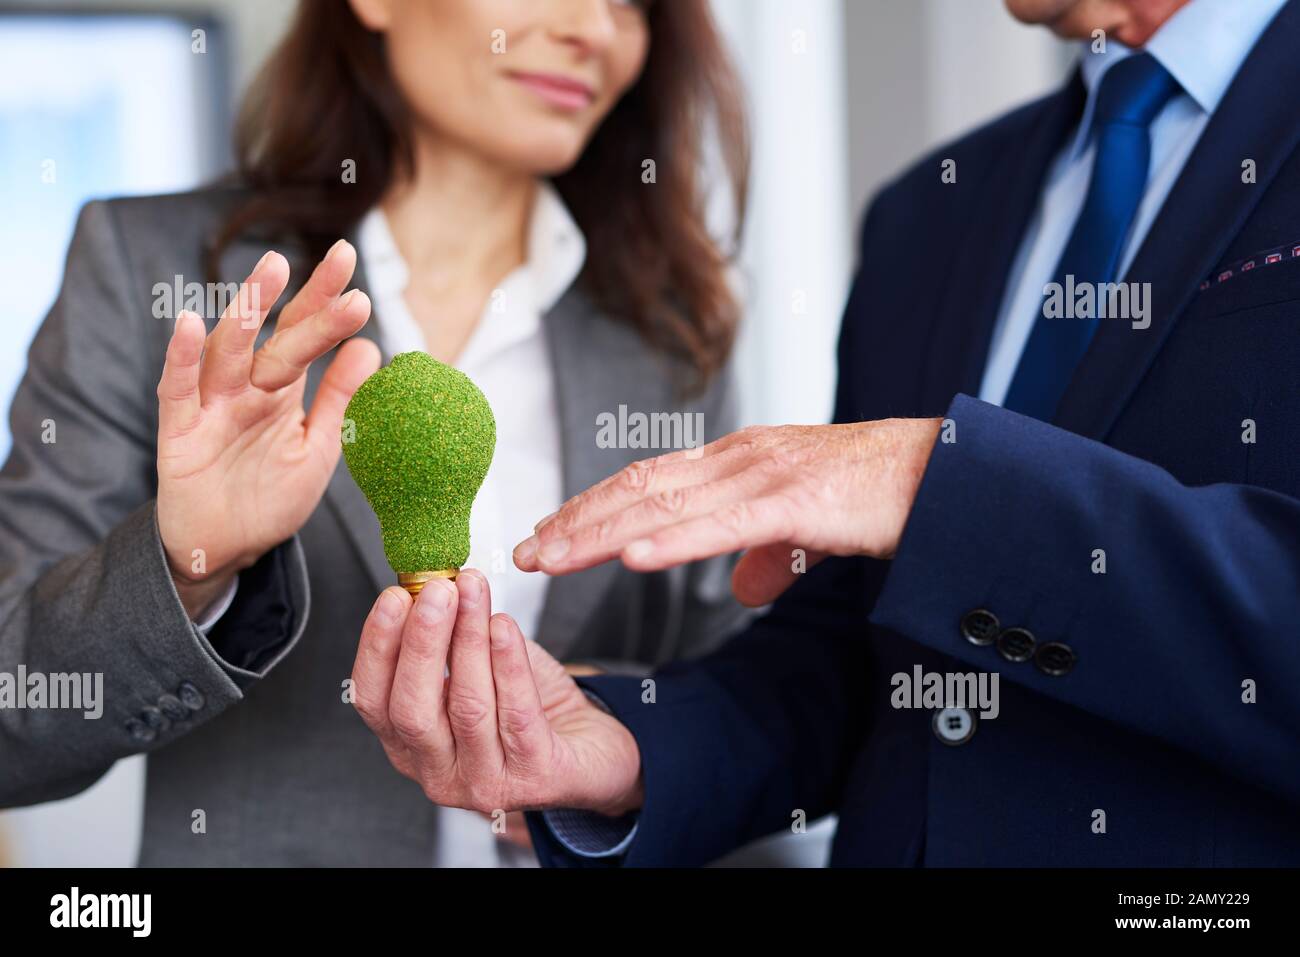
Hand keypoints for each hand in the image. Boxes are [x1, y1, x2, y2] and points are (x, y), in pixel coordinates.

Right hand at [155, 241, 379, 616]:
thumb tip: (371, 346)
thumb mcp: (318, 446)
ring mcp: (211, 407)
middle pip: (276, 335)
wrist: (227, 551)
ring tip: (272, 271)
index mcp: (280, 388)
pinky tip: (189, 324)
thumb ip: (340, 398)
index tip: (353, 265)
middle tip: (340, 259)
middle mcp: (246, 388)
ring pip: (228, 352)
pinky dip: (182, 359)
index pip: (303, 334)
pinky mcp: (178, 434)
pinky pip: (176, 391)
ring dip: (248, 312)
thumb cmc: (270, 496)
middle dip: (307, 298)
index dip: (326, 300)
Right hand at [351, 570, 644, 817]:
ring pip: (468, 707)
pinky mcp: (534, 778)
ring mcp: (485, 784)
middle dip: (422, 642)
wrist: (591, 750)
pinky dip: (509, 664)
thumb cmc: (527, 708)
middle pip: (413, 710)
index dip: (378, 647)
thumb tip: (435, 584)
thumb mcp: (476, 671)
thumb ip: (449, 640)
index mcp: (411, 747)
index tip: (394, 596)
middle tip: (437, 590)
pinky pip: (517, 714)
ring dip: (468, 640)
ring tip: (474, 592)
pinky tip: (505, 627)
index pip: (374, 700)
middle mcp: (439, 774)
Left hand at [514, 419, 942, 606]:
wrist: (944, 473)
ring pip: (664, 505)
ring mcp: (763, 477)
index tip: (548, 535)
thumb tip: (742, 587)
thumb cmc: (877, 493)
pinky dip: (671, 541)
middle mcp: (738, 461)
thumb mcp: (807, 527)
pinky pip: (721, 525)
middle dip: (575, 522)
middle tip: (523, 551)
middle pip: (637, 490)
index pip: (645, 483)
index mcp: (736, 463)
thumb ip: (768, 554)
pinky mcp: (795, 502)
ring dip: (600, 533)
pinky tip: (630, 557)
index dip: (591, 508)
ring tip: (551, 558)